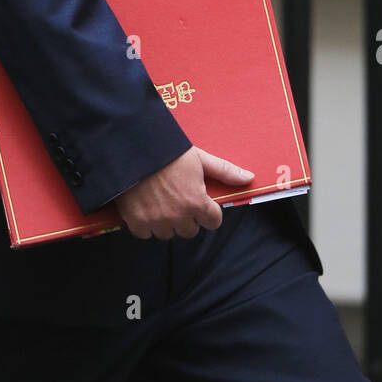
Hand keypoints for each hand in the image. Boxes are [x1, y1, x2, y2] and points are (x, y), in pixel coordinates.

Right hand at [115, 145, 254, 239]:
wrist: (133, 148)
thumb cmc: (169, 152)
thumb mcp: (200, 158)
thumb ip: (224, 171)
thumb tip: (249, 178)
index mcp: (197, 202)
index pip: (213, 222)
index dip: (208, 210)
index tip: (199, 200)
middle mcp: (178, 216)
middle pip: (190, 230)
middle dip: (187, 216)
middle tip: (177, 197)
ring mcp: (156, 221)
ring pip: (168, 233)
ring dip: (166, 221)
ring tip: (160, 200)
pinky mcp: (136, 222)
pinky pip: (146, 234)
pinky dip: (145, 223)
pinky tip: (145, 206)